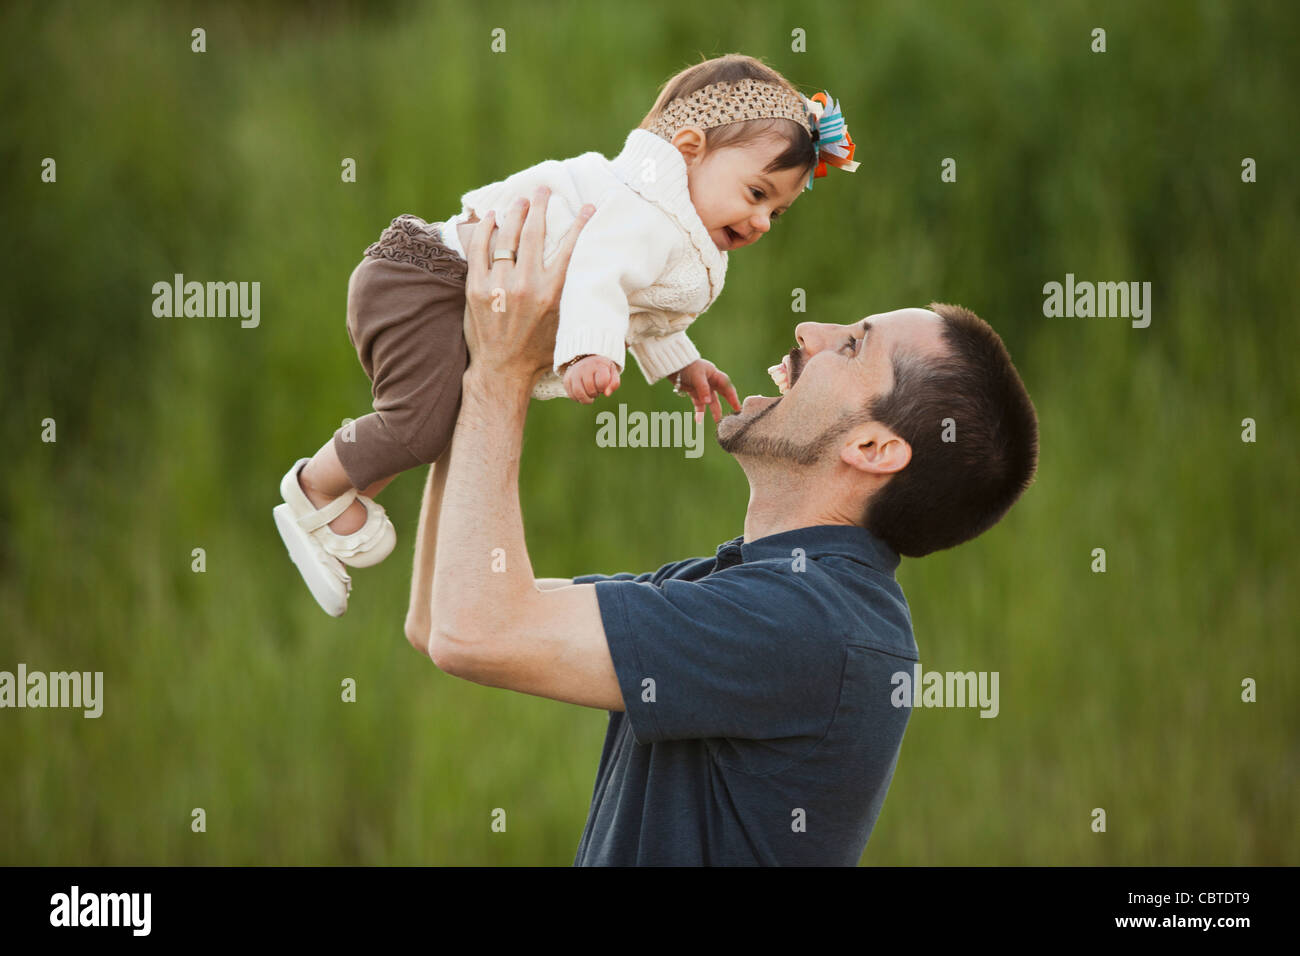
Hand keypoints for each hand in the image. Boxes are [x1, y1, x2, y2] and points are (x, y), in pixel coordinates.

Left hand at [463, 187, 595, 387]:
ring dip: (515, 214)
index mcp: (552, 294)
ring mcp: (499, 286)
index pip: (570, 249)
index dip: (580, 224)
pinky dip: (485, 231)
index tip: (587, 207)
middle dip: (540, 206)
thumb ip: (575, 300)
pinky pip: (479, 250)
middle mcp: (527, 286)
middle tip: (543, 189)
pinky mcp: (477, 288)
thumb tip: (604, 289)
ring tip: (521, 200)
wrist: (502, 370)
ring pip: (507, 238)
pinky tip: (490, 218)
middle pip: (535, 234)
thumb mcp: (565, 326)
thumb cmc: (537, 350)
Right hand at [563, 355, 621, 402]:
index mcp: (598, 365)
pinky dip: (578, 399)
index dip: (603, 387)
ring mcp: (574, 373)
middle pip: (590, 389)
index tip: (603, 384)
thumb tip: (607, 394)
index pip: (602, 382)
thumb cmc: (602, 369)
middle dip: (595, 394)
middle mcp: (584, 367)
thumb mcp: (612, 373)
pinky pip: (571, 395)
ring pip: (579, 393)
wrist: (586, 359)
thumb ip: (614, 383)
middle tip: (596, 390)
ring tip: (589, 396)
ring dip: (586, 399)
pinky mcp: (567, 379)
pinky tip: (582, 394)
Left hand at [672, 358, 740, 423]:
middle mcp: (711, 382)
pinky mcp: (694, 392)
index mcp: (714, 375)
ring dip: (714, 410)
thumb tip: (708, 402)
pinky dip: (699, 412)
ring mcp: (702, 388)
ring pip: (711, 401)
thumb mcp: (697, 376)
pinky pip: (699, 404)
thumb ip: (703, 389)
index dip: (732, 396)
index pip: (726, 386)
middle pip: (722, 394)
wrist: (673, 366)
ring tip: (717, 421)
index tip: (737, 406)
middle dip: (728, 403)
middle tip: (734, 414)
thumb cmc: (688, 366)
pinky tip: (698, 420)